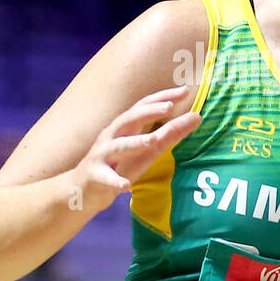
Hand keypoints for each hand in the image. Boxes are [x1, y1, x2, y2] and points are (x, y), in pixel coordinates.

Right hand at [73, 85, 201, 213]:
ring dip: (135, 142)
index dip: (163, 97)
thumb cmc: (118, 165)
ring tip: (152, 140)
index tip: (185, 90)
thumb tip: (197, 116)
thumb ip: (170, 134)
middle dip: (148, 112)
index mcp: (124, 127)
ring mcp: (101, 156)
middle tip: (168, 107)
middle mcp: (111, 136)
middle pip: (128, 119)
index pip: (143, 107)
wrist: (82, 190)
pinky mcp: (95, 176)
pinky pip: (105, 178)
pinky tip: (125, 186)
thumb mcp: (147, 149)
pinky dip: (115, 181)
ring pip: (117, 146)